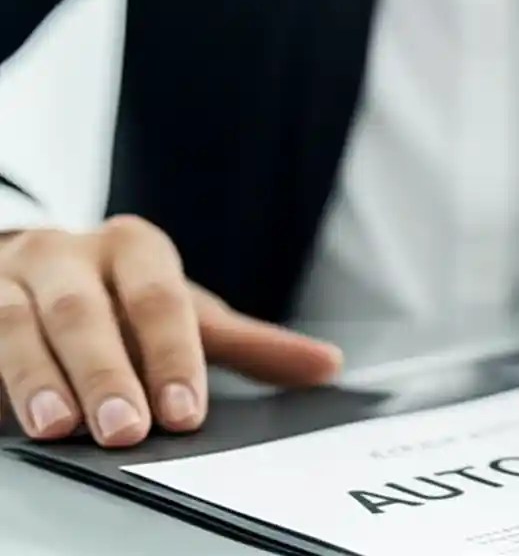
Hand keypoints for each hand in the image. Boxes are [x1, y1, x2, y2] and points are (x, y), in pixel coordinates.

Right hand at [0, 216, 342, 447]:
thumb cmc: (121, 299)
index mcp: (132, 248)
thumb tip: (327, 366)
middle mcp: (65, 253)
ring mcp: (5, 277)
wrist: (34, 272)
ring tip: (57, 427)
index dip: (172, 356)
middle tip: (127, 429)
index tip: (185, 411)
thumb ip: (250, 345)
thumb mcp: (186, 314)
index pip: (158, 300)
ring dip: (34, 377)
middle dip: (105, 372)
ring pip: (13, 323)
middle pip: (83, 311)